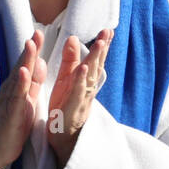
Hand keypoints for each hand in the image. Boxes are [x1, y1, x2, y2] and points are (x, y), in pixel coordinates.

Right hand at [0, 29, 45, 168]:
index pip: (26, 66)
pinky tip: (23, 72)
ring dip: (24, 61)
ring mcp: (9, 102)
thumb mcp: (25, 101)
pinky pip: (16, 97)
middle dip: (30, 50)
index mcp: (18, 89)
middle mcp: (11, 92)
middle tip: (37, 32)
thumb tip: (38, 62)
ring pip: (17, 78)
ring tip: (30, 45)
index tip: (40, 33)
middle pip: (21, 67)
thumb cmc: (12, 125)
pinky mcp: (10, 114)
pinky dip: (19, 84)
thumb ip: (31, 83)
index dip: (33, 50)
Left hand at [47, 29, 111, 168]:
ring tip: (99, 44)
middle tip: (108, 32)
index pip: (95, 61)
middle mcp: (86, 90)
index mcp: (83, 82)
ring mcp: (81, 100)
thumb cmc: (64, 107)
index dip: (102, 46)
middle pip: (96, 67)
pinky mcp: (71, 110)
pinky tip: (81, 68)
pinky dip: (79, 81)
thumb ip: (69, 61)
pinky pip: (76, 94)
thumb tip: (72, 38)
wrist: (61, 138)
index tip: (108, 30)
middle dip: (102, 50)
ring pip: (89, 78)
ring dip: (94, 61)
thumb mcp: (65, 81)